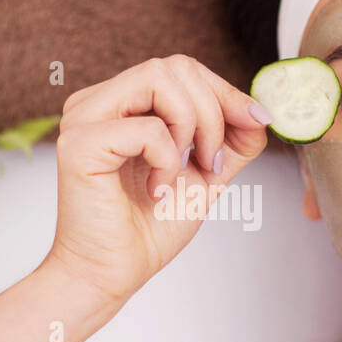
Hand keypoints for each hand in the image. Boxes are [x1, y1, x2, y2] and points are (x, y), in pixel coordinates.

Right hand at [45, 55, 270, 305]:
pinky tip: (155, 190)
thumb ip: (233, 139)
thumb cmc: (147, 229)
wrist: (111, 275)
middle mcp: (97, 102)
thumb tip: (262, 110)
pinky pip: (146, 126)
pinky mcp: (79, 144)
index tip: (255, 123)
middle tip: (211, 163)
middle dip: (212, 113)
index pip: (182, 69)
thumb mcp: (206, 174)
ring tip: (182, 170)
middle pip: (174, 66)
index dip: (225, 92)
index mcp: (122, 103)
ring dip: (190, 128)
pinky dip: (166, 159)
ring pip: (158, 78)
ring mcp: (83, 119)